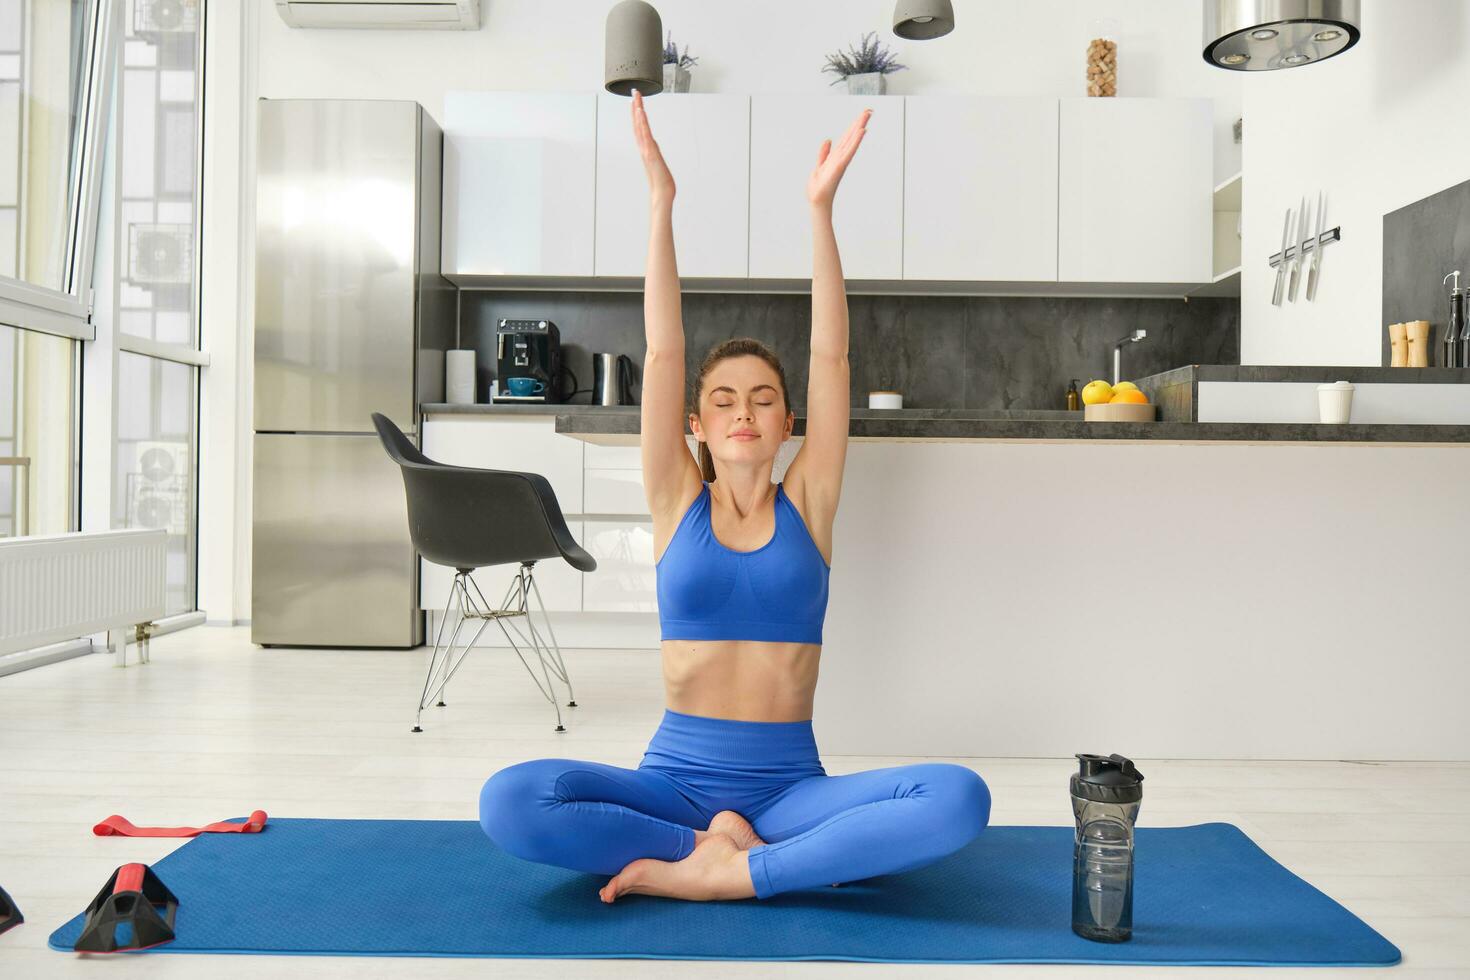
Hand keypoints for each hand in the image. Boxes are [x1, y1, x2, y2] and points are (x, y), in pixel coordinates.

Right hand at [631, 89, 674, 203]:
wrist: (662, 194)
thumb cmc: (662, 183)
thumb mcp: (659, 165)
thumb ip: (655, 156)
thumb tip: (654, 150)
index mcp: (646, 149)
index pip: (640, 128)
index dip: (636, 115)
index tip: (635, 102)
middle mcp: (644, 148)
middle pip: (638, 124)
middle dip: (636, 107)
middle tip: (634, 92)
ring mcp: (646, 150)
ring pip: (640, 127)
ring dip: (637, 112)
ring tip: (636, 98)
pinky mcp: (650, 153)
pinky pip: (645, 134)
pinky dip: (642, 123)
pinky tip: (640, 113)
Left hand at [807, 108, 870, 208]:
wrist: (817, 200)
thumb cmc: (819, 187)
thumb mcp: (819, 166)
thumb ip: (823, 153)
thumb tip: (828, 140)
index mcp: (836, 156)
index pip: (846, 137)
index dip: (853, 126)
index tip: (862, 115)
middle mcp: (841, 157)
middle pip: (851, 136)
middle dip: (859, 123)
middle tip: (869, 111)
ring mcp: (842, 161)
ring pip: (852, 141)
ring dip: (859, 128)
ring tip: (866, 117)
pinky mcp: (840, 166)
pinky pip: (849, 151)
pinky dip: (855, 141)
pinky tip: (861, 132)